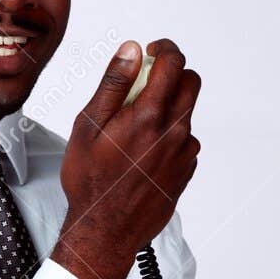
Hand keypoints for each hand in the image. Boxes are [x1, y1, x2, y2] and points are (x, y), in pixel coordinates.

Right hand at [51, 38, 200, 278]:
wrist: (106, 229)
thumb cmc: (91, 180)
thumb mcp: (89, 125)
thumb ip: (114, 84)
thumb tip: (132, 51)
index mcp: (150, 116)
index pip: (174, 64)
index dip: (164, 49)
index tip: (151, 52)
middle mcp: (175, 132)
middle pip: (191, 83)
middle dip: (171, 74)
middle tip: (144, 85)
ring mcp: (184, 153)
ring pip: (186, 113)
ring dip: (167, 108)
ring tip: (135, 129)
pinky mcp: (186, 169)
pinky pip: (184, 140)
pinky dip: (168, 135)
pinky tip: (142, 152)